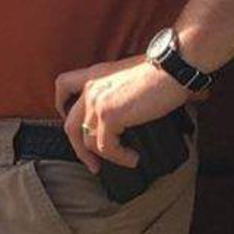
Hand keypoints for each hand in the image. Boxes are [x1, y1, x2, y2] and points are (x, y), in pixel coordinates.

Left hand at [56, 56, 189, 173]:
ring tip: (125, 159)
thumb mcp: (127, 78)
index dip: (61, 105)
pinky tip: (133, 158)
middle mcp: (90, 87)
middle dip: (79, 149)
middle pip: (70, 124)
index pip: (63, 86)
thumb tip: (121, 121)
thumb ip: (116, 94)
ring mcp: (97, 101)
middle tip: (93, 163)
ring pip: (87, 140)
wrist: (171, 69)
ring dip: (106, 157)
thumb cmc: (160, 73)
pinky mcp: (109, 114)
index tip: (68, 119)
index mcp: (94, 75)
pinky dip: (119, 157)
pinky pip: (105, 147)